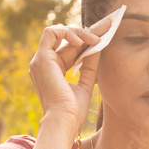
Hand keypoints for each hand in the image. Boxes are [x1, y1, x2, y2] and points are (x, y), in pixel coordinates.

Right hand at [28, 18, 111, 136]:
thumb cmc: (74, 110)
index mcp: (54, 70)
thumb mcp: (86, 82)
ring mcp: (41, 60)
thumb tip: (98, 46)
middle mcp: (45, 63)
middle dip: (89, 32)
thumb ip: (89, 64)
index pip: (72, 48)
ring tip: (97, 38)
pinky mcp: (41, 58)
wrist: (64, 121)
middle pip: (68, 39)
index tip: (106, 33)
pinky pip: (51, 32)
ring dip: (80, 32)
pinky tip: (82, 42)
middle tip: (108, 26)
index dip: (88, 39)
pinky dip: (68, 32)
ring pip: (59, 32)